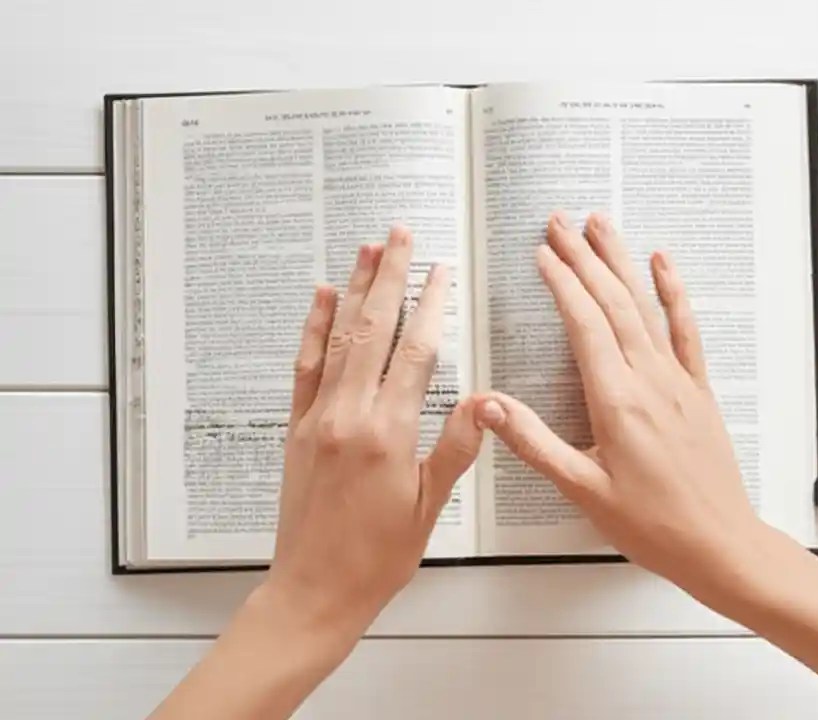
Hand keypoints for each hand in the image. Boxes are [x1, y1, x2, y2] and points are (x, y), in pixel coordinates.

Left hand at [149, 226, 483, 719]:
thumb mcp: (430, 505)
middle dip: (388, 277)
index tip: (441, 270)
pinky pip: (304, 366)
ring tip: (366, 248)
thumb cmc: (378, 557)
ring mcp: (318, 418)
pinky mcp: (298, 428)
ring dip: (353, 289)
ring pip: (338, 338)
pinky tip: (320, 297)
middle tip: (399, 235)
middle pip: (373, 330)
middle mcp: (349, 416)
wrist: (315, 589)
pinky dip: (313, 327)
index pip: (415, 353)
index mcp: (389, 434)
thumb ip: (456, 446)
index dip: (431, 306)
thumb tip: (487, 401)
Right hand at [476, 212, 771, 605]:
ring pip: (645, 307)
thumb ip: (535, 443)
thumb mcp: (582, 491)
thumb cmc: (653, 525)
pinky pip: (686, 332)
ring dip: (621, 262)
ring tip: (601, 225)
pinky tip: (663, 265)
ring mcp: (678, 382)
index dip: (561, 283)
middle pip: (612, 303)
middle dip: (583, 257)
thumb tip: (489, 406)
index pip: (584, 324)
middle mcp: (650, 381)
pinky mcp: (698, 391)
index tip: (541, 253)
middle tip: (559, 222)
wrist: (719, 544)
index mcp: (617, 402)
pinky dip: (674, 294)